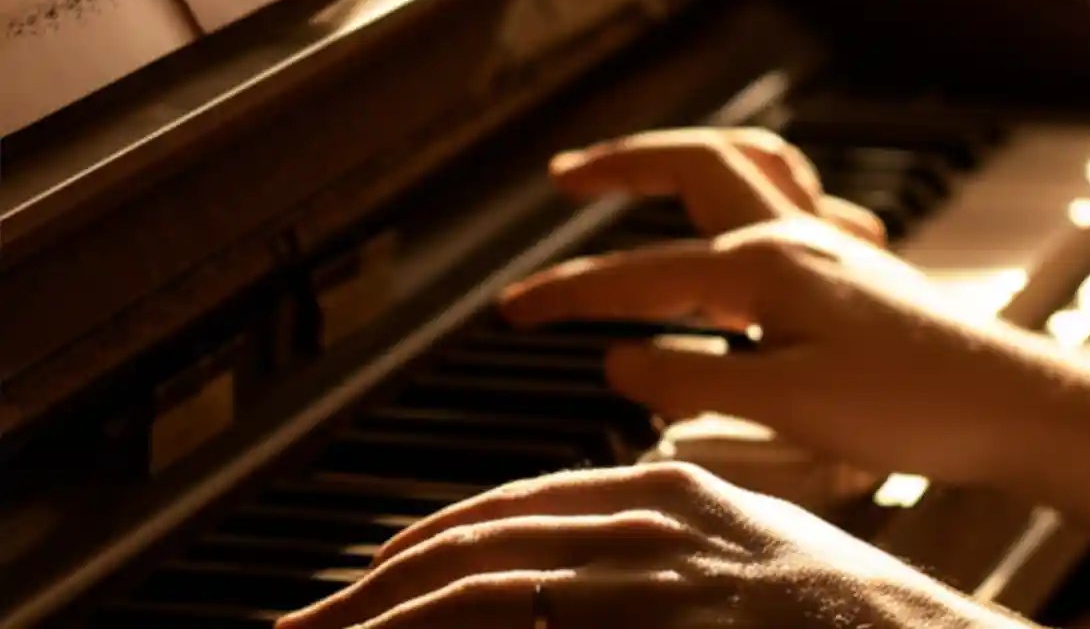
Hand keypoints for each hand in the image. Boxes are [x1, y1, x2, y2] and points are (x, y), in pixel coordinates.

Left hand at [275, 463, 1032, 627]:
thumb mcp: (755, 582)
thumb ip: (668, 581)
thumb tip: (581, 603)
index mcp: (672, 495)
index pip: (520, 510)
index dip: (437, 542)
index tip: (377, 578)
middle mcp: (653, 512)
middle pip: (482, 535)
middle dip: (384, 579)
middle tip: (312, 619)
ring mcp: (655, 560)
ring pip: (482, 575)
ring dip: (388, 608)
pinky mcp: (663, 605)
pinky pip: (523, 614)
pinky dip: (445, 625)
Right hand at [501, 129, 1034, 485]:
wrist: (1012, 405)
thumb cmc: (910, 406)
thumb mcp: (783, 405)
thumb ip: (690, 378)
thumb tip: (617, 360)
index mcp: (764, 266)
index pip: (640, 276)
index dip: (569, 293)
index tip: (512, 310)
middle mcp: (795, 237)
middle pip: (695, 165)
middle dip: (623, 164)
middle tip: (568, 176)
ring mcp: (830, 244)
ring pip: (751, 166)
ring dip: (691, 158)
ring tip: (648, 170)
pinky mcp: (858, 267)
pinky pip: (800, 200)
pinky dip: (759, 194)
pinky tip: (760, 220)